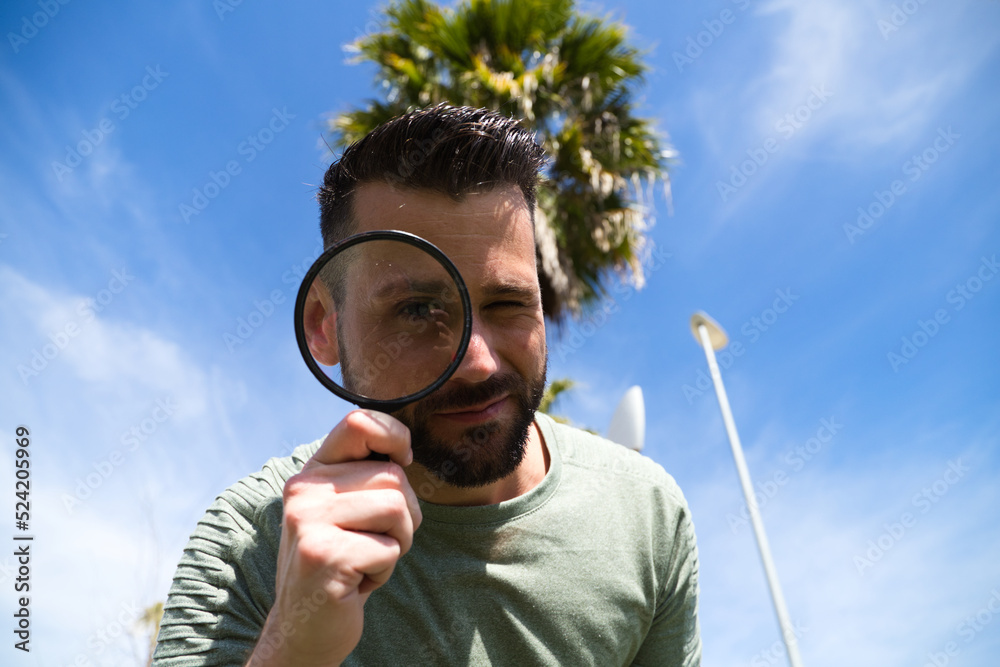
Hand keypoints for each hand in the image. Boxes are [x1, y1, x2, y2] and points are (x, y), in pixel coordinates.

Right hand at [247, 410, 420, 666]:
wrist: (305, 628)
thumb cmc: (342, 563)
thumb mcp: (348, 510)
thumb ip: (366, 475)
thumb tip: (405, 446)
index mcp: (312, 472)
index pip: (359, 421)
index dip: (395, 436)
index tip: (403, 461)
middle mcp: (304, 490)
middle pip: (393, 476)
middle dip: (404, 515)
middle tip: (374, 542)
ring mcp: (308, 522)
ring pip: (398, 509)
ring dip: (397, 543)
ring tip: (365, 559)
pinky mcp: (322, 555)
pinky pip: (390, 549)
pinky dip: (384, 571)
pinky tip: (355, 582)